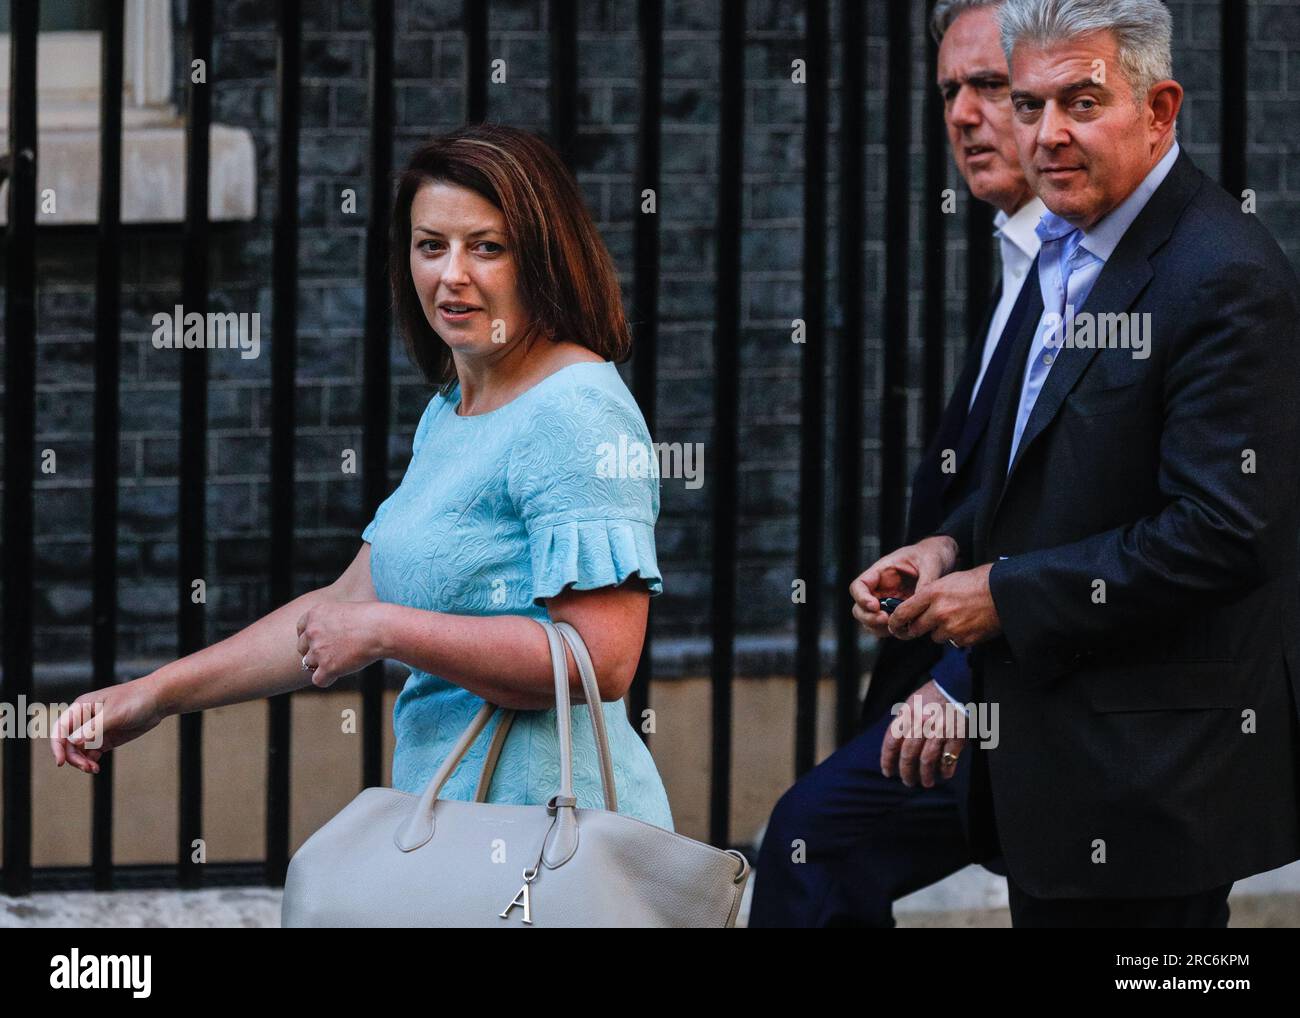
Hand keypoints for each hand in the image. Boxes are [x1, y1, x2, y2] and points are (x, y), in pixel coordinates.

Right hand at [51, 676, 166, 774]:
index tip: (61, 762)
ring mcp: (95, 730)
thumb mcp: (115, 714)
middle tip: (87, 767)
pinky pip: (91, 753)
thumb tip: (72, 741)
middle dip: (73, 757)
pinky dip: (90, 761)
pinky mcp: (106, 738)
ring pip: (78, 750)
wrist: (158, 700)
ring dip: (82, 762)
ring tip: (93, 769)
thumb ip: (94, 728)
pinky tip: (96, 767)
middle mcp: (84, 719)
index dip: (57, 746)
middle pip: (68, 744)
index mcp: (81, 708)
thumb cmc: (135, 700)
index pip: (60, 729)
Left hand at [296, 600, 387, 687]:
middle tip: (334, 653)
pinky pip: (318, 680)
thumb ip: (330, 621)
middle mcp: (312, 631)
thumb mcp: (344, 611)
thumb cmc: (372, 618)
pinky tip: (340, 673)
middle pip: (302, 648)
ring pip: (309, 664)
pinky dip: (328, 679)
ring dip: (322, 665)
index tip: (324, 641)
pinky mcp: (327, 666)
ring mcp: (318, 650)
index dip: (311, 638)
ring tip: (342, 661)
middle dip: (315, 652)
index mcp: (315, 614)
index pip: (301, 630)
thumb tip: (328, 637)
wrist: (382, 628)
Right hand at [850, 536, 959, 638]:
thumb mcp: (930, 563)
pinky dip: (892, 631)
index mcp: (881, 571)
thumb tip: (920, 602)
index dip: (861, 598)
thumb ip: (925, 582)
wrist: (941, 558)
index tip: (875, 606)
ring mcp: (888, 602)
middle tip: (887, 620)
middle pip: (859, 608)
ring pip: (870, 620)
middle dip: (869, 618)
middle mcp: (880, 588)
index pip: (859, 586)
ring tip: (898, 627)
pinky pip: (887, 626)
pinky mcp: (898, 612)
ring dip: (879, 628)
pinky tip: (906, 629)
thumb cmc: (931, 555)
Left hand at [881, 680, 967, 787]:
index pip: (891, 741)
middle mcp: (921, 723)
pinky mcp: (956, 735)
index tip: (887, 772)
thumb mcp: (911, 703)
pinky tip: (944, 775)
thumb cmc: (931, 696)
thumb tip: (894, 744)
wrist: (955, 685)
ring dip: (925, 775)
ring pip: (927, 759)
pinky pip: (948, 757)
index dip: (887, 759)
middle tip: (907, 782)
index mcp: (907, 714)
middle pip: (908, 754)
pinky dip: (946, 769)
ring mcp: (939, 730)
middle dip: (906, 772)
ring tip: (925, 783)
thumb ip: (902, 721)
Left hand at [888, 563, 1000, 646]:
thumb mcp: (947, 581)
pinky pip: (953, 642)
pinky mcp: (964, 639)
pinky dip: (958, 636)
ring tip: (956, 617)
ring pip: (935, 636)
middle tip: (920, 626)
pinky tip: (968, 623)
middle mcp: (938, 612)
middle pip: (915, 629)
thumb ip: (928, 595)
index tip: (894, 626)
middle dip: (916, 628)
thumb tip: (915, 609)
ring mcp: (951, 627)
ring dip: (940, 631)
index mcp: (931, 593)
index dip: (895, 622)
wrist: (1004, 592)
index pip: (903, 613)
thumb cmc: (977, 582)